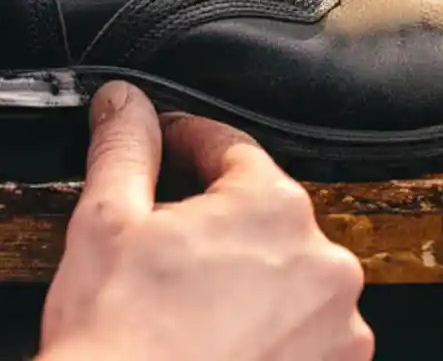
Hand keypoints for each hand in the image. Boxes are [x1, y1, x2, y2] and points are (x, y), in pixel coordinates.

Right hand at [38, 82, 372, 360]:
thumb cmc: (119, 345)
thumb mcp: (106, 223)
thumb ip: (124, 148)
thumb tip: (125, 105)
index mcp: (274, 208)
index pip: (230, 148)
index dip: (184, 142)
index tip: (163, 147)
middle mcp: (325, 265)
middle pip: (262, 214)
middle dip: (214, 219)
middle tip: (161, 243)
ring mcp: (336, 331)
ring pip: (284, 276)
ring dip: (244, 277)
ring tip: (185, 303)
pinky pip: (300, 333)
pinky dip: (265, 330)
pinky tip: (216, 340)